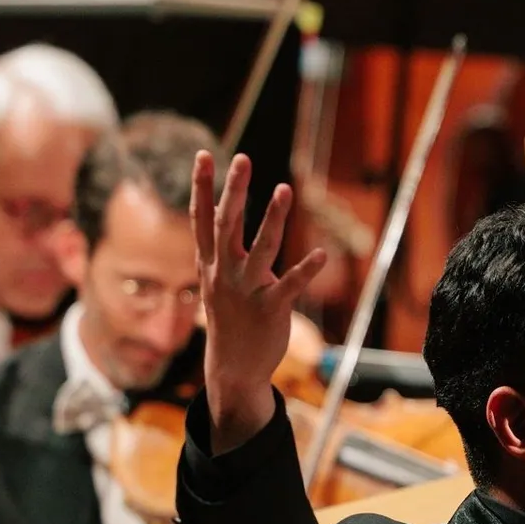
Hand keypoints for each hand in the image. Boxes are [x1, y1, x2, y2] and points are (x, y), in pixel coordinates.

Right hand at [193, 152, 325, 452]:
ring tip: (285, 188)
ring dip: (273, 218)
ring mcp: (246, 291)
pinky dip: (306, 269)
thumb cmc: (230, 320)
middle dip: (233, 191)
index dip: (202, 187)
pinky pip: (290, 284)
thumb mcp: (216, 283)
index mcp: (209, 265)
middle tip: (242, 158)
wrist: (233, 369)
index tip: (204, 154)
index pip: (202, 219)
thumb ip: (221, 252)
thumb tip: (224, 219)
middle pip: (226, 225)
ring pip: (261, 248)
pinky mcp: (271, 308)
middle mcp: (223, 274)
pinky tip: (322, 254)